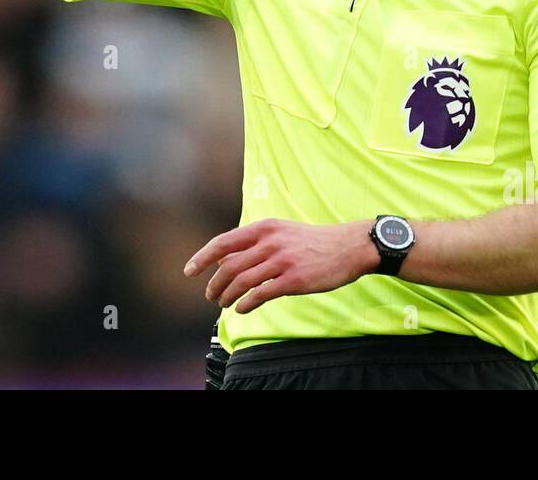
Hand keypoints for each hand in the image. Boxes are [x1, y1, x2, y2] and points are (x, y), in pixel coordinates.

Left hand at [184, 218, 377, 314]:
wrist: (348, 246)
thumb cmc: (312, 242)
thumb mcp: (281, 232)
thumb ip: (253, 243)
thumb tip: (222, 260)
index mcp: (264, 227)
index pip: (223, 242)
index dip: (202, 257)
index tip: (189, 271)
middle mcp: (270, 241)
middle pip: (229, 266)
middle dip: (214, 284)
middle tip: (210, 296)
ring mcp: (282, 260)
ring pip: (242, 281)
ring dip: (228, 296)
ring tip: (224, 304)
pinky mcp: (294, 279)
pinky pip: (261, 294)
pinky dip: (246, 303)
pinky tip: (242, 309)